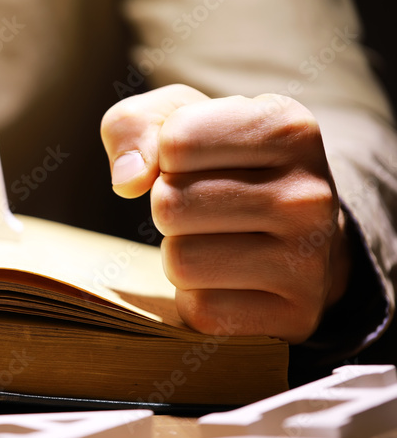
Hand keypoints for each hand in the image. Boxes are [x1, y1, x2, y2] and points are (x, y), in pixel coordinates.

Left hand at [100, 84, 349, 342]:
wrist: (298, 238)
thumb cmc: (222, 169)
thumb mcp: (178, 122)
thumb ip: (133, 125)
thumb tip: (128, 180)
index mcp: (288, 128)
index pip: (176, 141)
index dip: (166, 157)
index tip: (198, 164)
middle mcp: (309, 193)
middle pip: (170, 205)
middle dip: (168, 208)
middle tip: (205, 210)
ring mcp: (310, 259)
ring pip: (180, 260)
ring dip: (179, 254)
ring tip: (217, 242)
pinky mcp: (296, 316)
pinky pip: (201, 310)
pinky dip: (197, 298)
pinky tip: (229, 280)